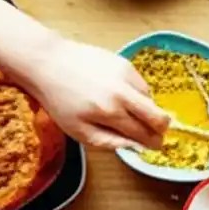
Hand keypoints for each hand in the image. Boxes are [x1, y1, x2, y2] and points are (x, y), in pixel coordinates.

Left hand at [24, 38, 169, 149]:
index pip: (144, 133)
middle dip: (161, 128)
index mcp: (110, 113)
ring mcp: (126, 76)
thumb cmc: (59, 100)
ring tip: (128, 112)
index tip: (155, 146)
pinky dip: (137, 94)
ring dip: (146, 110)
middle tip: (155, 133)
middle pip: (159, 116)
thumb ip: (108, 142)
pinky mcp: (125, 64)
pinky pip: (141, 85)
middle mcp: (123, 94)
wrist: (47, 62)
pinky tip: (121, 95)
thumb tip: (134, 146)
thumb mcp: (77, 130)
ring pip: (151, 100)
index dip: (153, 142)